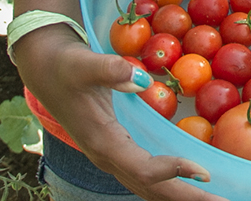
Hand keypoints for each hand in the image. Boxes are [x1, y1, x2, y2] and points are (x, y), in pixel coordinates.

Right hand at [13, 24, 225, 200]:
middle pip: (151, 189)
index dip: (174, 172)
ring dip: (181, 197)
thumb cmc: (66, 67)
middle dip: (187, 199)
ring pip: (148, 189)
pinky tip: (189, 186)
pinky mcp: (116, 151)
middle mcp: (108, 157)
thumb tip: (140, 78)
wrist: (45, 70)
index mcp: (102, 142)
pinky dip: (170, 186)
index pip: (143, 169)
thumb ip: (110, 70)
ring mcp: (112, 157)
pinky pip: (145, 178)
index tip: (205, 172)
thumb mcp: (84, 64)